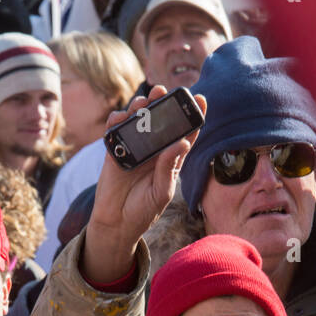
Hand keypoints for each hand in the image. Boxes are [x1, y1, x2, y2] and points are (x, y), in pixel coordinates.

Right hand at [81, 85, 206, 283]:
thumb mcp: (161, 191)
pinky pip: (116, 130)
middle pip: (161, 120)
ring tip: (143, 102)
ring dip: (140, 107)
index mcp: (171, 159)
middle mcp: (154, 150)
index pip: (186, 133)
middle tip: (164, 91)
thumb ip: (169, 167)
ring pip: (138, 120)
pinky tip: (121, 117)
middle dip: (163, 103)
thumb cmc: (143, 211)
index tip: (200, 98)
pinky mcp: (115, 151)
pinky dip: (117, 120)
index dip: (193, 115)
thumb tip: (183, 142)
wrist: (116, 224)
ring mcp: (134, 148)